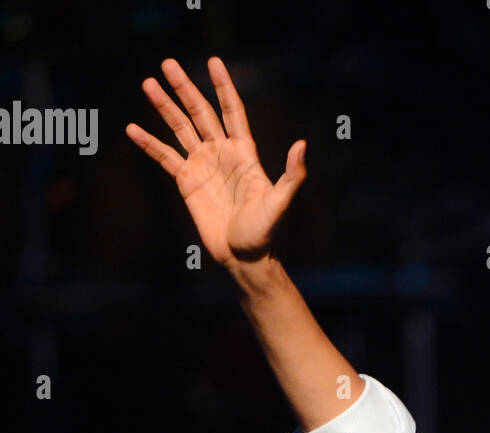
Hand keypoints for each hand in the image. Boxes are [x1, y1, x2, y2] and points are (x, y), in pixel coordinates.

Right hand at [125, 56, 305, 270]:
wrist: (244, 258)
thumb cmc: (265, 233)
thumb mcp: (280, 203)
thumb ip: (291, 175)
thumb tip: (302, 145)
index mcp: (244, 154)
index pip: (232, 112)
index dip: (224, 88)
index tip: (213, 62)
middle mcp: (222, 154)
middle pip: (201, 113)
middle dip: (185, 89)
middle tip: (168, 63)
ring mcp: (203, 166)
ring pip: (180, 129)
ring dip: (164, 107)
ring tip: (148, 83)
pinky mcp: (187, 182)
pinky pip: (165, 157)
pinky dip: (149, 143)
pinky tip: (133, 129)